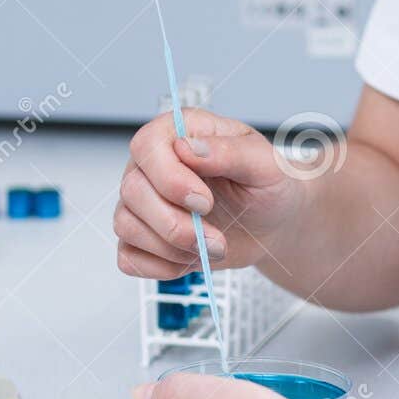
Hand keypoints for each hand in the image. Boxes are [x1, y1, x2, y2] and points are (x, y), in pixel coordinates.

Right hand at [114, 110, 296, 277]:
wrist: (271, 223)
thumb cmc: (268, 187)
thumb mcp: (267, 164)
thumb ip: (231, 151)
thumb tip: (189, 147)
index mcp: (181, 133)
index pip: (147, 145)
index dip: (169, 178)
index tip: (204, 202)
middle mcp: (155, 164)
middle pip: (132, 190)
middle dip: (174, 224)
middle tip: (214, 237)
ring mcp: (144, 201)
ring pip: (126, 224)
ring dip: (171, 247)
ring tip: (210, 247)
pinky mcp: (142, 236)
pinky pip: (129, 256)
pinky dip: (160, 266)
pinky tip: (191, 259)